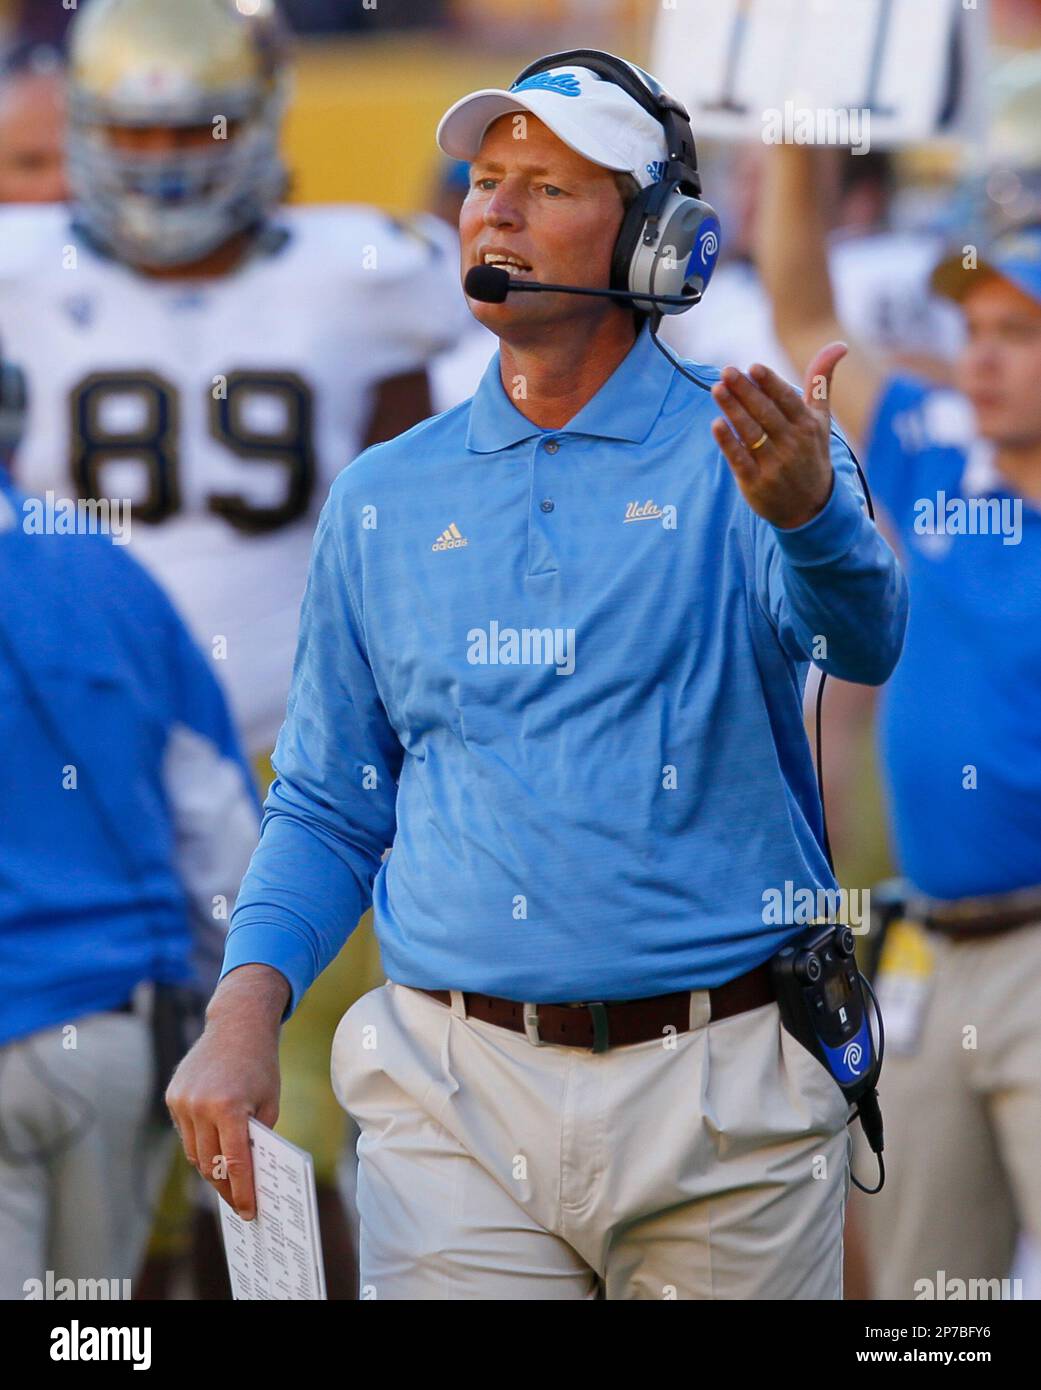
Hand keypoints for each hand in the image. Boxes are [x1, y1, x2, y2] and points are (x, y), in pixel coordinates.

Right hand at [166, 969, 284, 1219]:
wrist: (237, 1025)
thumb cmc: (260, 1064)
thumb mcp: (268, 1102)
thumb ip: (258, 1137)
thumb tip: (248, 1173)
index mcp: (228, 1107)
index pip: (234, 1163)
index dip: (242, 1191)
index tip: (248, 1211)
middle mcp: (199, 1106)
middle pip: (209, 1163)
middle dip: (225, 1186)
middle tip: (238, 1200)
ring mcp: (182, 1101)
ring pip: (194, 1152)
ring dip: (210, 1167)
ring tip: (227, 1180)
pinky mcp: (173, 1097)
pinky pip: (186, 1133)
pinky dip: (200, 1143)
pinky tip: (214, 1149)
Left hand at [710, 342, 847, 529]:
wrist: (810, 507)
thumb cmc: (811, 455)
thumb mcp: (821, 420)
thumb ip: (821, 382)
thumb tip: (839, 345)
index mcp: (807, 427)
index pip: (787, 400)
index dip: (770, 383)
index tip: (753, 367)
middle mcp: (792, 445)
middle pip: (765, 413)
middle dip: (746, 391)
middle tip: (726, 371)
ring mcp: (774, 465)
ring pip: (751, 433)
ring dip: (733, 410)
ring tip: (717, 389)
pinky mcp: (756, 483)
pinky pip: (740, 460)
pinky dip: (728, 442)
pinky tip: (716, 424)